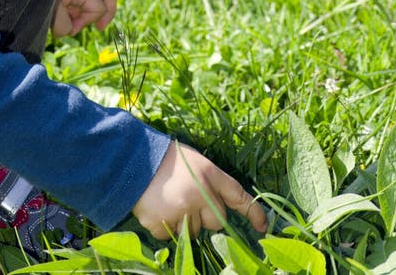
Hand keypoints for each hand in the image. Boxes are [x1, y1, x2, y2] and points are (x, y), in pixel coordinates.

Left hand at [51, 0, 116, 37]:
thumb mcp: (50, 13)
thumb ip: (63, 25)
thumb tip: (68, 31)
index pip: (98, 8)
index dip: (86, 22)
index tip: (72, 28)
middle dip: (108, 9)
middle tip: (100, 26)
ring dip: (94, 6)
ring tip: (80, 19)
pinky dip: (84, 3)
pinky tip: (73, 12)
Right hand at [133, 142, 267, 239]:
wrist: (132, 160)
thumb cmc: (165, 160)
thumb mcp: (194, 162)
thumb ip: (209, 183)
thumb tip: (218, 210)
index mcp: (209, 174)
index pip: (238, 195)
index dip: (253, 212)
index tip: (263, 227)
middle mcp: (200, 193)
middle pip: (217, 221)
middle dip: (205, 216)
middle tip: (186, 199)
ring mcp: (183, 210)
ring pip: (194, 232)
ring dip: (184, 223)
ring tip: (167, 200)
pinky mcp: (164, 223)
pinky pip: (172, 236)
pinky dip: (165, 225)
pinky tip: (157, 207)